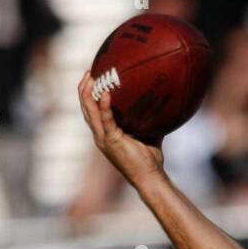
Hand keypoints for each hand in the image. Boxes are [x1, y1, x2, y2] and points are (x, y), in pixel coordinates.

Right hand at [77, 70, 164, 189]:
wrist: (150, 177)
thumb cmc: (150, 158)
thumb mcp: (148, 132)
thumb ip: (149, 117)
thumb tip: (163, 100)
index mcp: (105, 134)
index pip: (92, 111)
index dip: (89, 94)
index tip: (93, 77)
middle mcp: (100, 135)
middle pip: (85, 108)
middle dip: (84, 88)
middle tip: (89, 71)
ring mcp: (103, 139)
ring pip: (89, 112)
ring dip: (88, 93)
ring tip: (92, 76)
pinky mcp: (111, 141)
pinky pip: (105, 120)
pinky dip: (104, 106)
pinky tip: (106, 93)